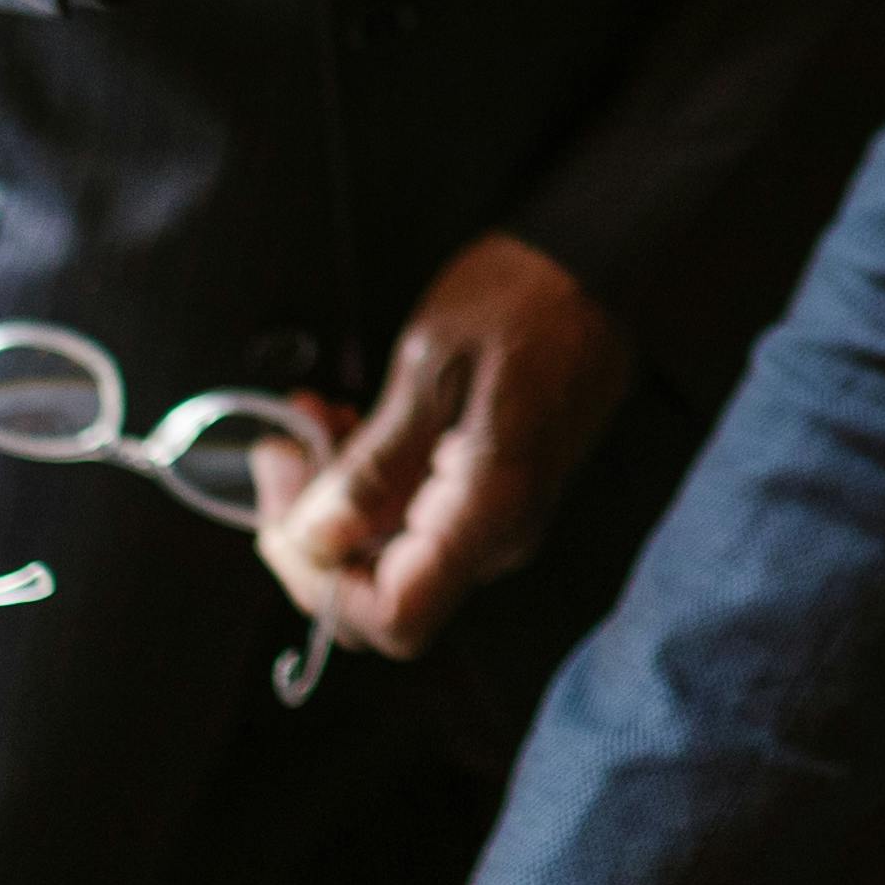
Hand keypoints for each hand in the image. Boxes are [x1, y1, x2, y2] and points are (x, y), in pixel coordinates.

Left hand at [264, 237, 630, 658]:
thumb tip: (312, 541)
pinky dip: (366, 483)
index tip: (282, 506)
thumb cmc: (524, 300)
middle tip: (282, 446)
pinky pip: (413, 519)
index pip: (393, 619)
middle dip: (311, 532)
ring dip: (333, 499)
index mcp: (488, 513)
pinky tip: (346, 423)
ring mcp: (496, 518)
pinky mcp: (489, 492)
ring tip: (311, 419)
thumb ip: (374, 465)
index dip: (319, 583)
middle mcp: (496, 537)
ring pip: (389, 555)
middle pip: (380, 594)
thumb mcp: (434, 366)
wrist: (602, 265)